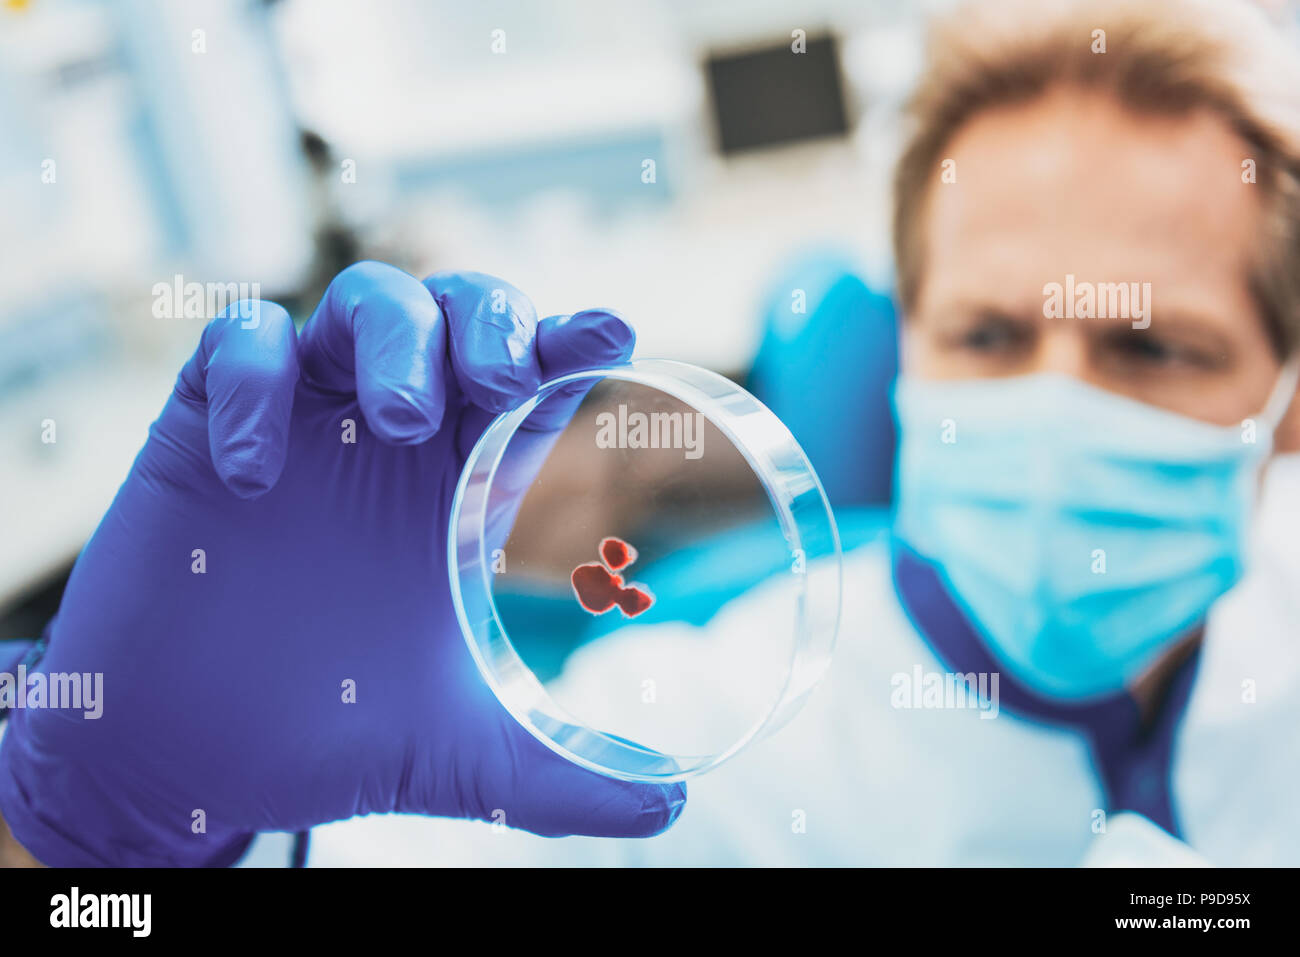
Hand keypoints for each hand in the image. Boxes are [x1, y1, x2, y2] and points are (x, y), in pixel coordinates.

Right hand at [0, 262, 684, 865]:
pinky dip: (252, 384)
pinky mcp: (206, 424)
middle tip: (506, 383)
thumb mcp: (460, 753)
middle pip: (457, 308)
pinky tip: (256, 476)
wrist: (192, 756)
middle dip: (487, 323)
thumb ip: (561, 780)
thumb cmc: (329, 731)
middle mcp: (392, 436)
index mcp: (463, 482)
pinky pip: (235, 348)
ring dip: (394, 338)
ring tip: (402, 421)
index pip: (530, 377)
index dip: (569, 343)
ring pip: (361, 302)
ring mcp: (304, 419)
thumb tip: (671, 812)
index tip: (613, 337)